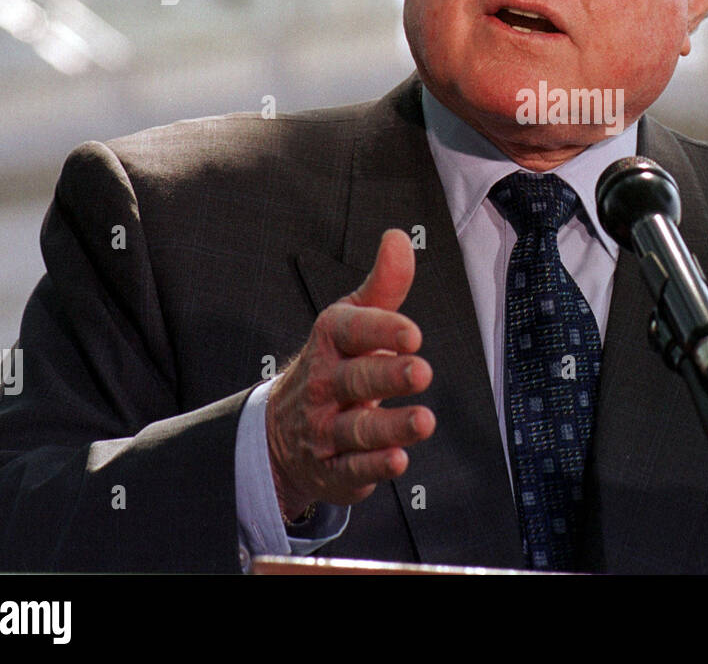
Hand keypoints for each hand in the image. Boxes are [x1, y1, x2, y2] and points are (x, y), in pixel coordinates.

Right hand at [265, 229, 435, 519]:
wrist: (283, 429)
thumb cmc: (335, 363)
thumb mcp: (353, 321)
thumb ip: (383, 284)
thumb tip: (398, 237)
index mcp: (331, 342)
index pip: (350, 330)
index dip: (380, 330)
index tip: (412, 333)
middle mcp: (324, 385)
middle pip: (356, 379)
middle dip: (388, 376)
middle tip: (421, 370)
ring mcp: (326, 429)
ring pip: (357, 428)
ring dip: (391, 426)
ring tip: (424, 421)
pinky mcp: (334, 468)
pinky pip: (352, 469)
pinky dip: (373, 467)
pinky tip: (398, 461)